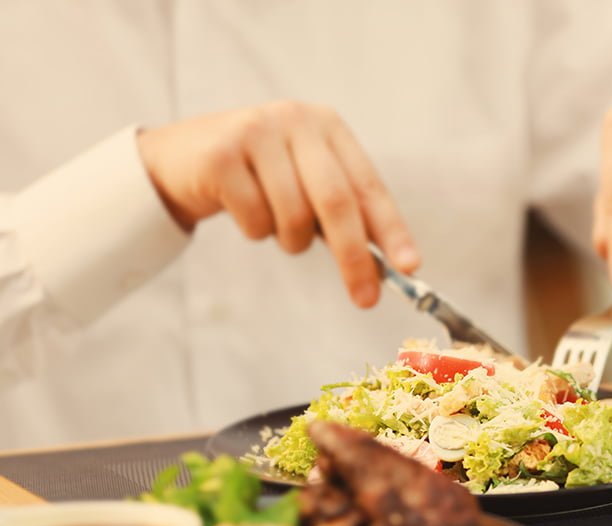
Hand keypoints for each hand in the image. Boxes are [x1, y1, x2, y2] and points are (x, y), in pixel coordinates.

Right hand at [136, 101, 418, 307]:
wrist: (182, 156)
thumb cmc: (260, 176)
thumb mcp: (306, 181)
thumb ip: (343, 212)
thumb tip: (386, 265)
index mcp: (329, 128)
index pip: (369, 185)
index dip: (392, 229)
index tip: (409, 266)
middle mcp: (297, 121)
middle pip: (337, 201)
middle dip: (354, 257)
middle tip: (366, 298)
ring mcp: (257, 132)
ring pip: (293, 217)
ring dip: (291, 241)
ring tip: (276, 225)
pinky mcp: (222, 153)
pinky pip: (255, 220)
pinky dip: (256, 231)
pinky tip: (241, 208)